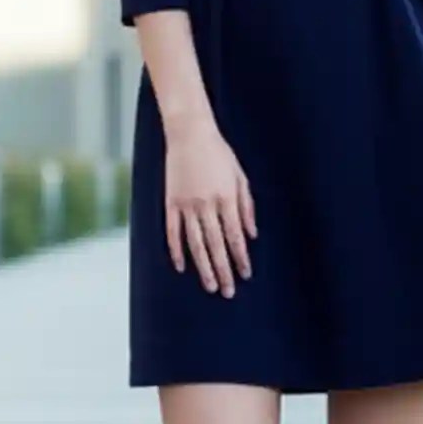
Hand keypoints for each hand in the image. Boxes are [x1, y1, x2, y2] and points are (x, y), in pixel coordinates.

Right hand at [164, 117, 257, 298]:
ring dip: (203, 266)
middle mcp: (206, 204)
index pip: (235, 236)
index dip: (241, 257)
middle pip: (216, 245)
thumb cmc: (219, 153)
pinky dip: (176, 250)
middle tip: (228, 291)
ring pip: (195, 243)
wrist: (189, 132)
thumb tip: (252, 235)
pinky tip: (181, 267)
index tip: (245, 274)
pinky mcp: (170, 202)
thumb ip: (246, 206)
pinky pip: (172, 232)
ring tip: (210, 286)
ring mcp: (186, 204)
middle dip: (223, 270)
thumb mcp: (240, 176)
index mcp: (226, 198)